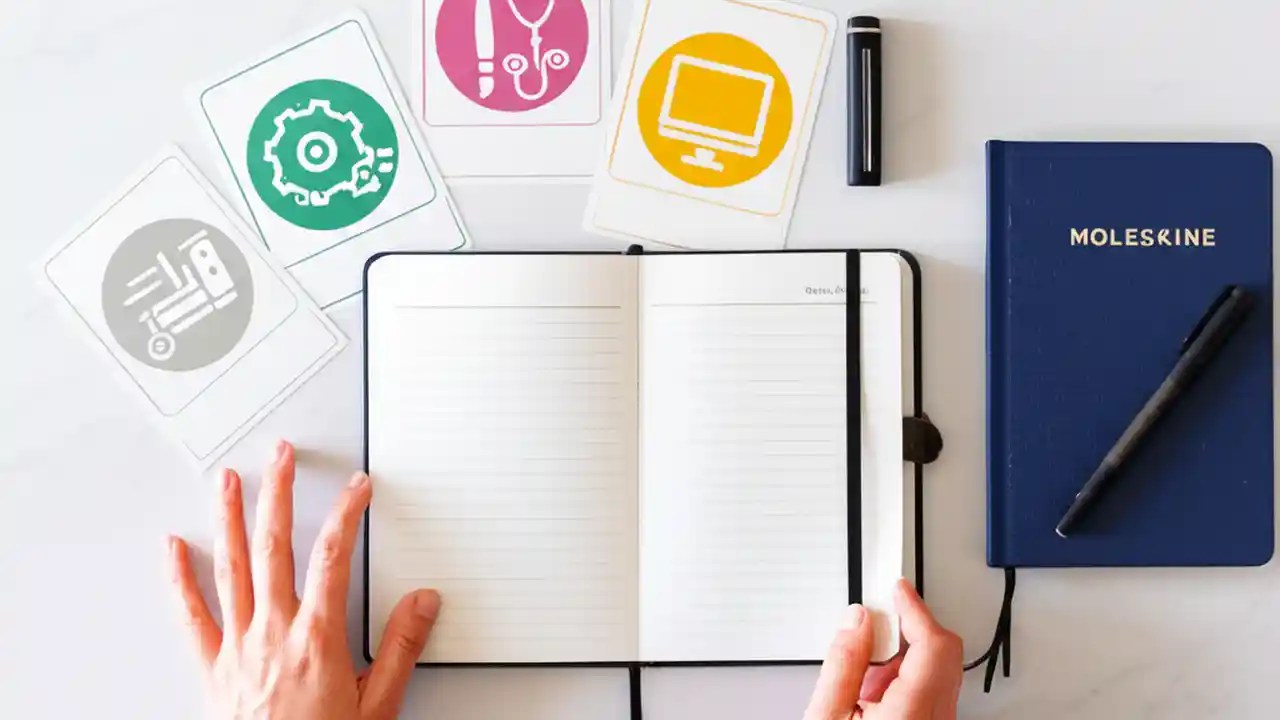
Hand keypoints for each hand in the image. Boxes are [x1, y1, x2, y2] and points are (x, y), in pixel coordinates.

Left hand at [168, 441, 439, 719]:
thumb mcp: (378, 705)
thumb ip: (401, 649)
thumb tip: (423, 602)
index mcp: (317, 638)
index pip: (333, 557)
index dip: (346, 513)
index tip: (357, 487)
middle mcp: (273, 633)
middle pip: (274, 547)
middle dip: (278, 494)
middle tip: (281, 457)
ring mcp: (238, 647)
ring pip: (231, 567)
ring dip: (229, 518)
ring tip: (228, 481)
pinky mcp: (213, 667)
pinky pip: (192, 614)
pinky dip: (179, 578)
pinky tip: (174, 548)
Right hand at [804, 579, 962, 719]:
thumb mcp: (826, 716)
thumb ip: (843, 665)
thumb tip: (855, 621)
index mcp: (912, 712)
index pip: (934, 645)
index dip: (915, 609)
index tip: (899, 590)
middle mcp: (935, 717)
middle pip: (945, 652)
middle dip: (911, 628)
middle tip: (878, 619)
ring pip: (942, 669)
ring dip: (907, 656)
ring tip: (866, 671)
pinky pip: (935, 689)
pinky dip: (909, 676)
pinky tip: (875, 688)